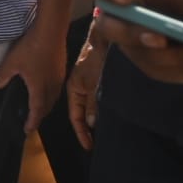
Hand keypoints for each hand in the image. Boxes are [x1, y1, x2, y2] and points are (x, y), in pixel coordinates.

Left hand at [0, 22, 65, 133]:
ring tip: (38, 108)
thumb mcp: (12, 62)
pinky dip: (51, 95)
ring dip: (46, 106)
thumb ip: (2, 76)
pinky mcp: (62, 70)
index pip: (37, 111)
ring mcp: (59, 78)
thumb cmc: (31, 48)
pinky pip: (57, 89)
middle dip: (39, 116)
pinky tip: (45, 89)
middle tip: (32, 121)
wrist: (51, 31)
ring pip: (54, 98)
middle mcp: (52, 87)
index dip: (32, 122)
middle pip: (47, 107)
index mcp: (40, 89)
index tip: (27, 131)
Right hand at [67, 30, 109, 149]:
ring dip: (95, 118)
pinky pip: (97, 98)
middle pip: (81, 112)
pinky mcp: (97, 78)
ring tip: (102, 132)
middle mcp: (79, 86)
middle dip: (87, 128)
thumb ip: (92, 103)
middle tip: (95, 143)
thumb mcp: (94, 83)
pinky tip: (108, 113)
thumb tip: (90, 123)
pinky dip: (100, 109)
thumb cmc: (97, 58)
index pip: (75, 116)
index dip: (81, 132)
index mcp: (74, 88)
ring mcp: (88, 82)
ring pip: (90, 106)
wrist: (105, 36)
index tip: (88, 146)